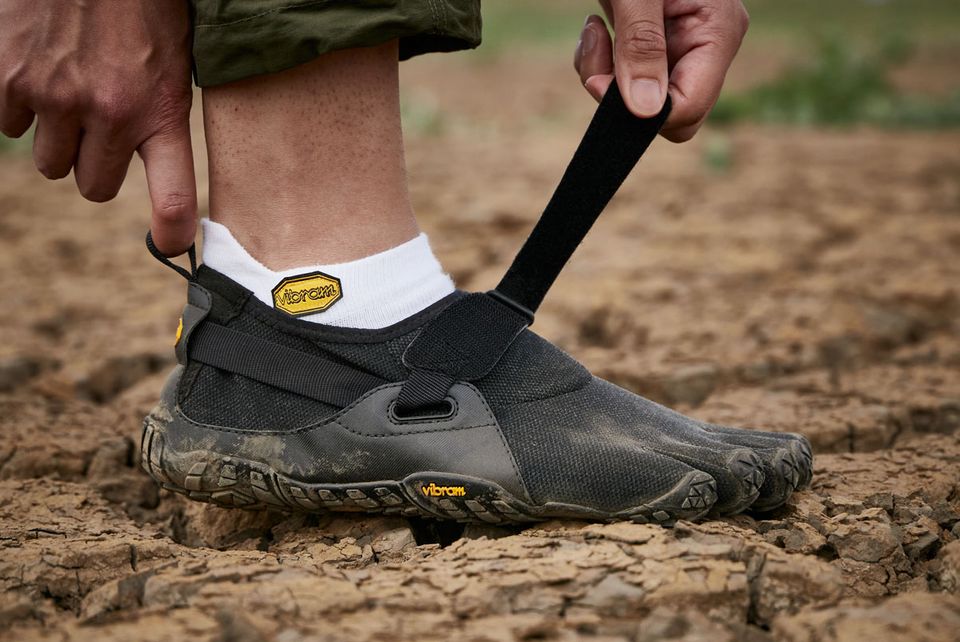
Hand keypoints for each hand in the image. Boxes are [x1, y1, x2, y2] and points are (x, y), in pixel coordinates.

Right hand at [0, 0, 196, 254]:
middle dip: (95, 165)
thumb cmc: (139, 6)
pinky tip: (40, 72)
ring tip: (71, 92)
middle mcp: (109, 112)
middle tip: (100, 128)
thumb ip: (158, 113)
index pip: (173, 191)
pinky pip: (10, 125)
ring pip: (50, 163)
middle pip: (93, 187)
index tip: (172, 245)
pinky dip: (20, 106)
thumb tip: (152, 162)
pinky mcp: (9, 80)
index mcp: (161, 108)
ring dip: (58, 138)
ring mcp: (55, 98)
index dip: (172, 227)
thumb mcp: (171, 61)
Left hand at [573, 0, 748, 141]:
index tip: (601, 82)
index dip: (642, 112)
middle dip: (621, 94)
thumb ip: (641, 45)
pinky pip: (631, 75)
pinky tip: (598, 27)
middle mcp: (708, 43)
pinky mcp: (659, 38)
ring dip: (605, 73)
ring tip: (594, 30)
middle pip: (667, 110)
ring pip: (643, 97)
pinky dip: (604, 60)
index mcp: (718, 31)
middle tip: (597, 50)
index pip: (687, 109)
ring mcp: (684, 42)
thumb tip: (644, 112)